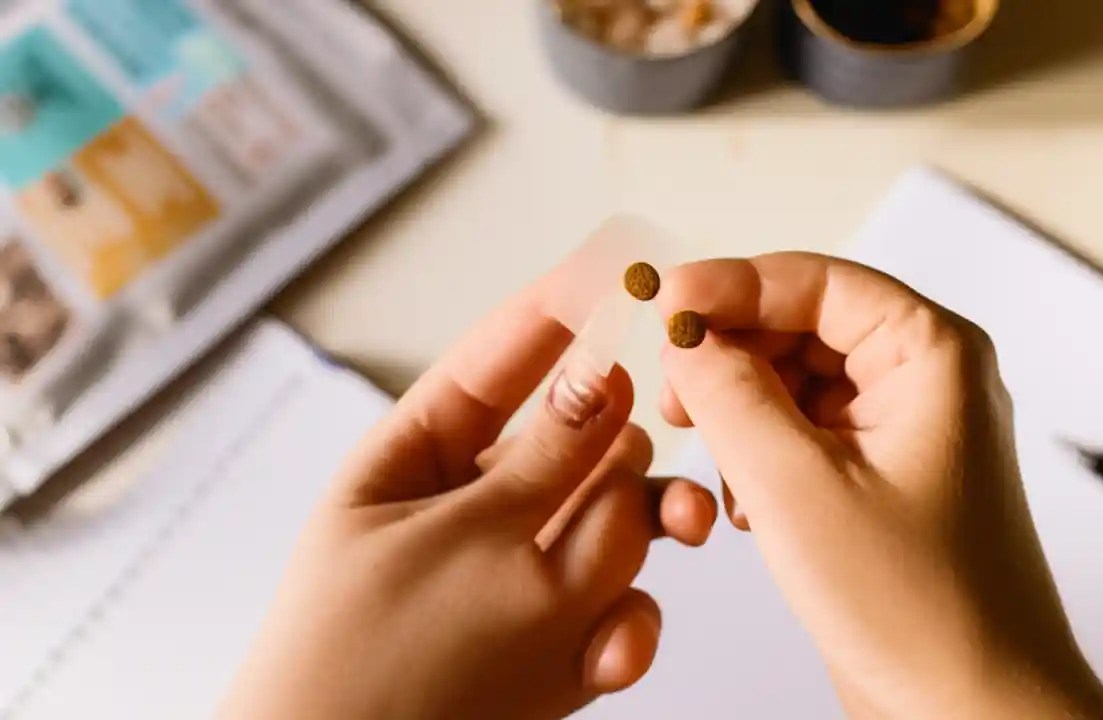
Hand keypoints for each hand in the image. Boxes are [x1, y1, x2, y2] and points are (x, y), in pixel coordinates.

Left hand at [220, 253, 716, 719]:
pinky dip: (622, 635)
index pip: (501, 362)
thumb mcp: (453, 542)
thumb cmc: (356, 666)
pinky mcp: (553, 651)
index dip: (563, 311)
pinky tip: (608, 658)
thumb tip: (605, 374)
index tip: (625, 269)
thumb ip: (542, 463)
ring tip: (679, 533)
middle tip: (678, 430)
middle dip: (632, 439)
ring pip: (617, 526)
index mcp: (423, 459)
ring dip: (648, 530)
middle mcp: (482, 511)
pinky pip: (616, 617)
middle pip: (583, 445)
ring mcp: (522, 582)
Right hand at [659, 253, 1102, 719]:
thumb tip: (686, 339)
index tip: (666, 300)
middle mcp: (927, 383)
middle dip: (732, 353)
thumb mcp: (796, 487)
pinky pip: (805, 434)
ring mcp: (905, 434)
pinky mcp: (881, 482)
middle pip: (804, 326)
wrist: (973, 715)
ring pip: (797, 382)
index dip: (732, 284)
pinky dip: (762, 453)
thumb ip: (728, 394)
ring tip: (711, 456)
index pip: (817, 281)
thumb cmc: (924, 614)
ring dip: (742, 410)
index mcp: (932, 357)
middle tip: (673, 384)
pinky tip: (744, 500)